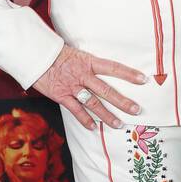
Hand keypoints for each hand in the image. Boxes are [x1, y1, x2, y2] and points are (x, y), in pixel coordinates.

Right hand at [32, 43, 146, 130]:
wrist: (36, 56)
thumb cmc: (58, 53)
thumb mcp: (78, 54)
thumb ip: (91, 64)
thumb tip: (106, 69)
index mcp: (89, 62)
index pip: (113, 67)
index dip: (129, 74)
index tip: (144, 80)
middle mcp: (83, 75)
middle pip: (107, 90)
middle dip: (123, 101)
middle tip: (136, 110)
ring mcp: (73, 87)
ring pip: (93, 103)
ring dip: (107, 115)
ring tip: (119, 124)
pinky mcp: (62, 96)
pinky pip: (76, 110)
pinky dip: (85, 120)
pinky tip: (94, 127)